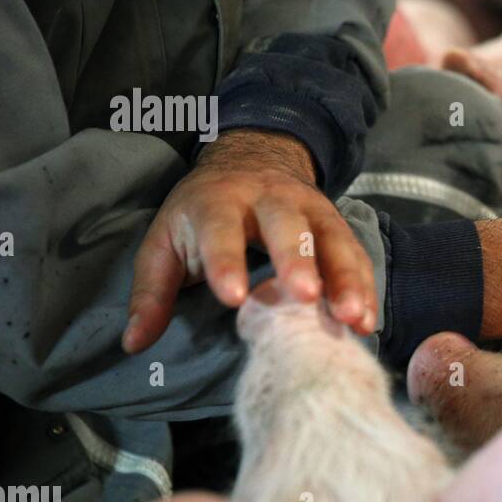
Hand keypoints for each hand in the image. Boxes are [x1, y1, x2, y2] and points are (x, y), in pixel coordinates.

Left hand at [123, 130, 377, 352]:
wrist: (253, 158)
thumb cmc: (203, 212)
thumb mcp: (166, 241)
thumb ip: (153, 291)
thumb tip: (134, 342)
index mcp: (219, 200)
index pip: (221, 229)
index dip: (227, 261)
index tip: (234, 297)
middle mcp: (271, 199)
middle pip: (288, 225)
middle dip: (298, 260)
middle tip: (305, 296)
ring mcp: (311, 209)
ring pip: (332, 240)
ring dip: (346, 279)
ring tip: (352, 318)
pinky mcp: (336, 225)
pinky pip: (355, 254)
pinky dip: (364, 287)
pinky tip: (367, 320)